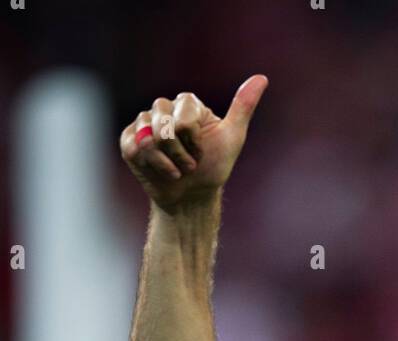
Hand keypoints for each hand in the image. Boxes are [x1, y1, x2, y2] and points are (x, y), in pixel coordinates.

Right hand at [120, 75, 267, 212]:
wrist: (193, 197)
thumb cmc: (213, 168)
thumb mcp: (232, 138)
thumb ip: (243, 107)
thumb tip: (262, 78)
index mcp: (187, 104)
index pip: (184, 117)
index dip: (194, 141)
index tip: (202, 151)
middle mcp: (164, 108)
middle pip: (164, 127)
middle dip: (181, 154)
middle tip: (190, 164)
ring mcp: (144, 123)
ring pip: (148, 138)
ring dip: (168, 162)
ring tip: (178, 170)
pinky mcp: (130, 140)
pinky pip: (135, 148)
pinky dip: (153, 166)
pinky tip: (162, 171)